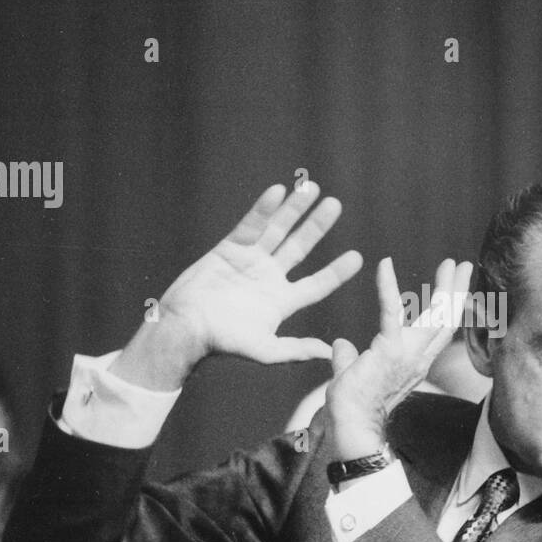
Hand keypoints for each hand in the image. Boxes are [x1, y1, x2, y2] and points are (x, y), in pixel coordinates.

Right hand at [111, 182, 363, 389]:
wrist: (184, 327)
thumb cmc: (223, 342)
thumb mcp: (265, 349)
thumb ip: (296, 349)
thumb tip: (328, 352)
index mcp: (282, 301)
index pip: (317, 284)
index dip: (336, 271)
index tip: (357, 257)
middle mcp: (269, 277)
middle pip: (300, 247)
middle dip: (317, 226)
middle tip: (335, 204)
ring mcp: (250, 260)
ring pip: (277, 230)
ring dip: (294, 209)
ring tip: (311, 188)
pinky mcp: (229, 248)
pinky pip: (250, 224)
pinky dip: (263, 209)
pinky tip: (278, 191)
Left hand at [325, 256, 473, 458]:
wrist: (350, 425)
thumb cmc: (352, 406)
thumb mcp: (353, 374)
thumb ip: (348, 358)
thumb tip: (340, 345)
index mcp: (414, 363)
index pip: (439, 331)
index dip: (449, 307)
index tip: (452, 285)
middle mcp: (418, 358)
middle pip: (448, 320)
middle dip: (457, 291)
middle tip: (462, 265)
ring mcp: (407, 354)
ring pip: (437, 315)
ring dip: (445, 288)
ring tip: (449, 264)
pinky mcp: (389, 349)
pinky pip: (392, 311)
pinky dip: (388, 286)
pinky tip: (385, 264)